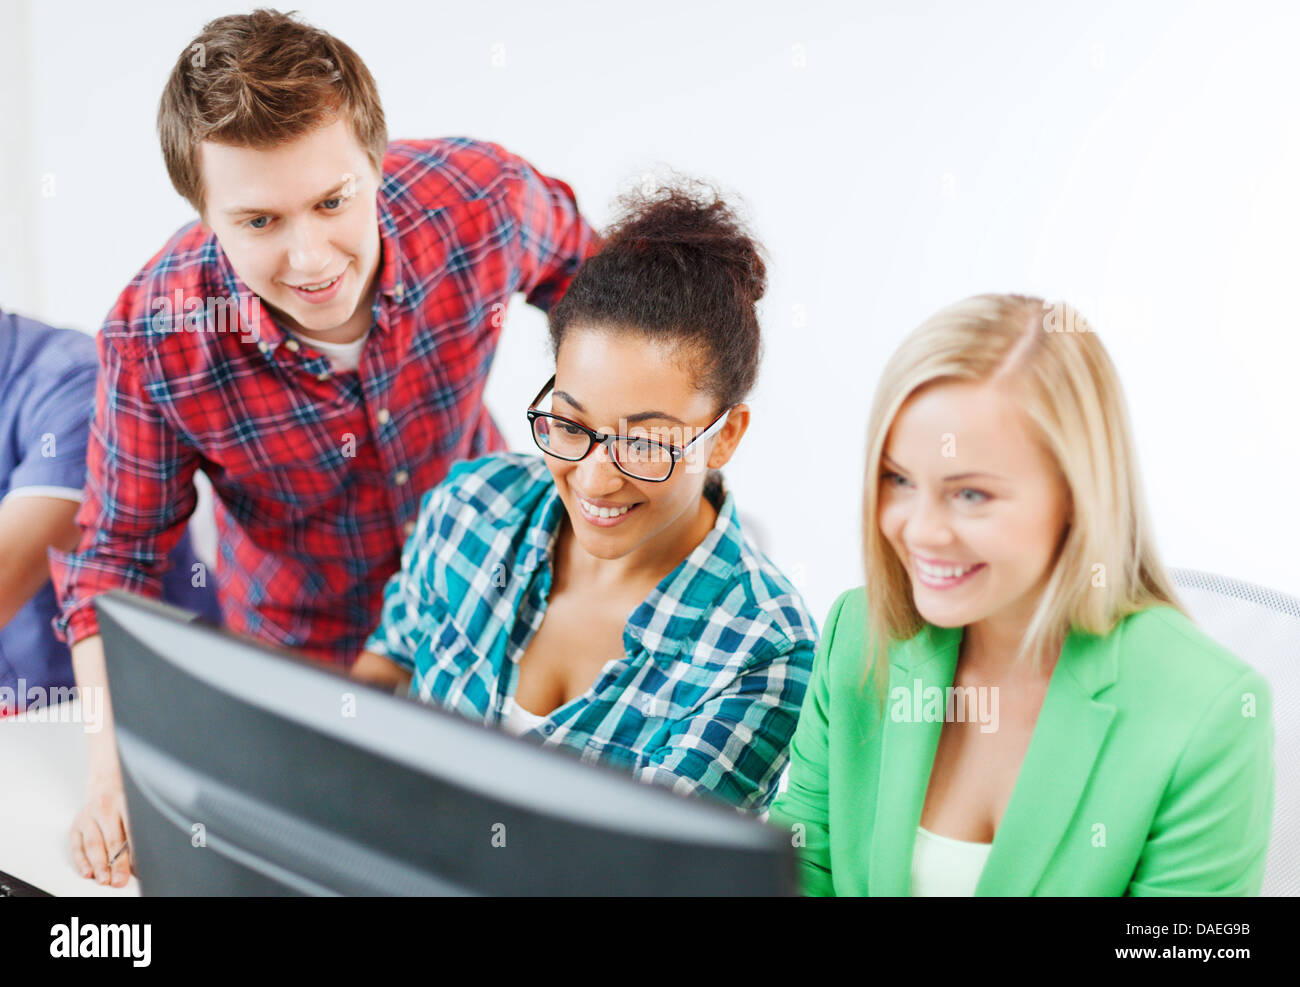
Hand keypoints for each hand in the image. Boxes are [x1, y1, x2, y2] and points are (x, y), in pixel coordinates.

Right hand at [69, 770, 132, 886]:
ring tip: (104, 879)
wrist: (106, 785)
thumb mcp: (136, 807)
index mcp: (125, 802)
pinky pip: (77, 846)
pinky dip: (82, 862)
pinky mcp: (76, 826)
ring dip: (98, 865)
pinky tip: (88, 872)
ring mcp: (88, 817)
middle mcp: (104, 808)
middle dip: (116, 863)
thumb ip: (139, 829)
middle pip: (112, 839)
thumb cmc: (125, 801)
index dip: (135, 851)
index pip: (131, 829)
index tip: (139, 868)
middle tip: (120, 880)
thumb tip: (144, 859)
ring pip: (93, 844)